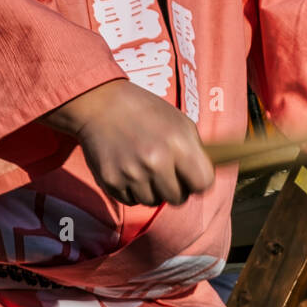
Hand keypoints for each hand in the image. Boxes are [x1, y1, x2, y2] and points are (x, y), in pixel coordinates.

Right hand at [40, 79, 214, 205]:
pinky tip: (128, 170)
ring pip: (153, 202)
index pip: (203, 184)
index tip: (192, 178)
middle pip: (178, 199)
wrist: (101, 104)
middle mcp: (156, 161)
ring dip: (152, 190)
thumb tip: (206, 177)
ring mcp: (132, 173)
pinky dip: (132, 191)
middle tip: (167, 174)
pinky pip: (130, 200)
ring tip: (145, 169)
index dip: (199, 182)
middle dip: (175, 189)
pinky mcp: (110, 181)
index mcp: (179, 144)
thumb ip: (195, 150)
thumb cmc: (146, 112)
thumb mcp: (180, 121)